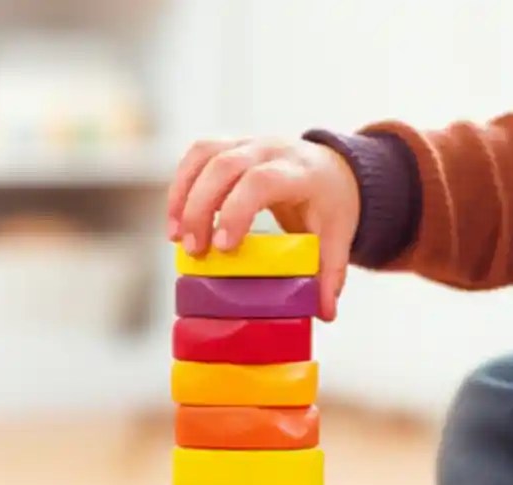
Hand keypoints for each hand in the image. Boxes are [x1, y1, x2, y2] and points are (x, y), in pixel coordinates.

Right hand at [166, 137, 360, 320]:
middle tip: (192, 250)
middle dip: (200, 209)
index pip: (261, 181)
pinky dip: (180, 185)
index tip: (222, 248)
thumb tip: (325, 313)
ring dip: (182, 195)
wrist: (334, 168)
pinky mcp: (229, 145)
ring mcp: (248, 142)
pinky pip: (196, 155)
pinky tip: (176, 217)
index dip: (235, 211)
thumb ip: (330, 273)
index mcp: (301, 171)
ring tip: (176, 235)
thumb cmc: (330, 204)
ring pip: (204, 155)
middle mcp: (272, 149)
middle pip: (224, 166)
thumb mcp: (337, 235)